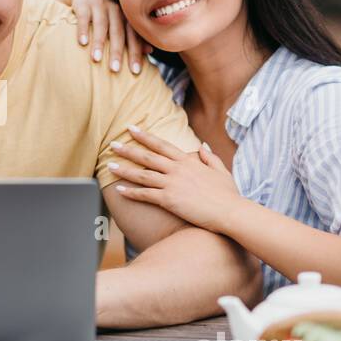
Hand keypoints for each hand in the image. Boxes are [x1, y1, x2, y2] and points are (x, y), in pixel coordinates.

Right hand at [67, 0, 144, 73]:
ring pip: (101, 25)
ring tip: (96, 59)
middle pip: (118, 32)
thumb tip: (150, 51)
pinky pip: (83, 17)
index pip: (133, 36)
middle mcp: (115, 9)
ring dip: (99, 43)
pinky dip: (83, 30)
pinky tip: (82, 43)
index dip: (135, 53)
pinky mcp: (83, 4)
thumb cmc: (107, 14)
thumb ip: (134, 36)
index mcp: (126, 16)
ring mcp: (99, 5)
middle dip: (117, 51)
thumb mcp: (121, 23)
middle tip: (115, 70)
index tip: (135, 71)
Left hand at [108, 126, 242, 232]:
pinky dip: (131, 192)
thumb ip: (209, 157)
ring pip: (142, 174)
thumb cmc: (228, 194)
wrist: (230, 212)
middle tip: (112, 144)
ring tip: (110, 165)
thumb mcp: (221, 170)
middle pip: (148, 156)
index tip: (132, 128)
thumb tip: (202, 145)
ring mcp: (172, 184)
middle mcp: (177, 169)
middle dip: (128, 149)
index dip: (145, 136)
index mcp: (188, 161)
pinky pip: (145, 195)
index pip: (162, 145)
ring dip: (125, 169)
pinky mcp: (169, 200)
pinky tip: (119, 190)